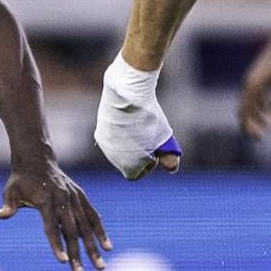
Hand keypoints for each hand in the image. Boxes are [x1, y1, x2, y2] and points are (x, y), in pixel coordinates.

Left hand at [0, 156, 111, 270]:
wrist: (37, 159)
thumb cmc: (21, 180)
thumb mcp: (11, 190)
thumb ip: (9, 204)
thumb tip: (1, 215)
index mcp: (46, 199)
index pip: (52, 227)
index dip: (56, 244)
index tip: (62, 262)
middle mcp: (63, 199)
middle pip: (71, 231)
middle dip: (76, 255)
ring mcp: (74, 198)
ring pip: (86, 227)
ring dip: (93, 248)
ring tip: (100, 267)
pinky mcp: (81, 197)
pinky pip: (93, 217)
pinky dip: (100, 232)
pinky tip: (108, 247)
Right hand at [94, 59, 179, 178]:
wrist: (126, 96)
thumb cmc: (148, 119)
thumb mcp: (165, 140)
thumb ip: (170, 159)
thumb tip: (172, 169)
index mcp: (129, 167)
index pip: (137, 174)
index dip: (148, 164)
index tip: (154, 149)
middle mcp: (114, 159)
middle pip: (127, 162)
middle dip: (137, 152)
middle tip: (148, 135)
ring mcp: (105, 145)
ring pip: (119, 149)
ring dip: (128, 142)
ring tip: (138, 125)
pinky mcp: (99, 131)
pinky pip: (111, 137)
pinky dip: (120, 132)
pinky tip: (127, 118)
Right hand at [238, 29, 270, 138]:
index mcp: (253, 86)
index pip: (246, 112)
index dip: (250, 127)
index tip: (259, 138)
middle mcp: (250, 83)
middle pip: (244, 109)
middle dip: (250, 124)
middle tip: (258, 138)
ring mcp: (254, 78)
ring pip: (249, 102)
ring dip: (255, 115)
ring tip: (265, 126)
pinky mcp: (261, 74)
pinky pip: (256, 94)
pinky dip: (260, 105)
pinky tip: (269, 109)